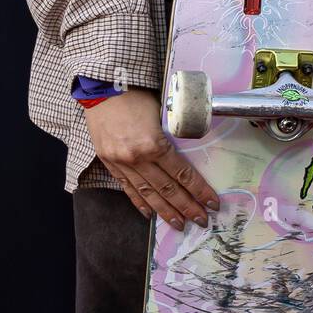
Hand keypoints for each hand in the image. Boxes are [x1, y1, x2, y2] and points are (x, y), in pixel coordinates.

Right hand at [82, 87, 219, 230]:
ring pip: (148, 194)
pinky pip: (127, 188)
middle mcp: (137, 159)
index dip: (199, 190)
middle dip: (187, 207)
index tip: (212, 202)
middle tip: (201, 220)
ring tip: (179, 224)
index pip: (182, 173)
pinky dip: (139, 203)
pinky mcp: (110, 163)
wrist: (101, 88)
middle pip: (167, 189)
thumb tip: (188, 148)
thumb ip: (171, 133)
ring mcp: (122, 164)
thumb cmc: (135, 94)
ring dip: (165, 211)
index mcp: (153, 144)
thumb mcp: (160, 111)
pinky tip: (149, 214)